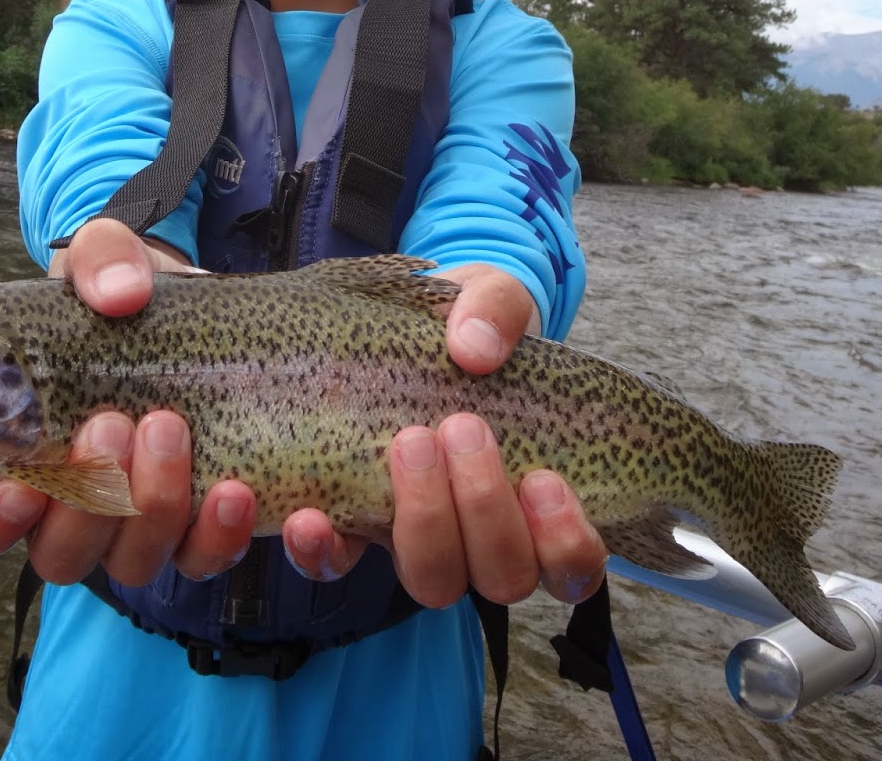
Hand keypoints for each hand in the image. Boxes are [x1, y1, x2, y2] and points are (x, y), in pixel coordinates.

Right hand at [0, 218, 260, 583]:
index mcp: (13, 456)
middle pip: (60, 553)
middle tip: (111, 424)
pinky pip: (204, 557)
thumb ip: (101, 260)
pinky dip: (220, 536)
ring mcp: (134, 522)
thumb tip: (122, 293)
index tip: (20, 488)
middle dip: (86, 503)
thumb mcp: (105, 261)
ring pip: (131, 561)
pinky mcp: (196, 524)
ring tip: (172, 430)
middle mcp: (68, 506)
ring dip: (151, 509)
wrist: (195, 311)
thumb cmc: (123, 295)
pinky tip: (238, 490)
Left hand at [281, 263, 607, 607]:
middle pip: (501, 577)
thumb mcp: (494, 300)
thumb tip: (474, 346)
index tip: (546, 479)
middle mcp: (484, 538)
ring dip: (423, 523)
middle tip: (462, 427)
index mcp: (539, 502)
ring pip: (433, 580)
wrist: (409, 320)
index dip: (566, 543)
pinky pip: (340, 565)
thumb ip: (496, 311)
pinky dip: (326, 551)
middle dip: (484, 509)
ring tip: (409, 442)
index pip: (572, 567)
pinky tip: (309, 516)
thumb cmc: (471, 326)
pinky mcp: (354, 524)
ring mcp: (419, 538)